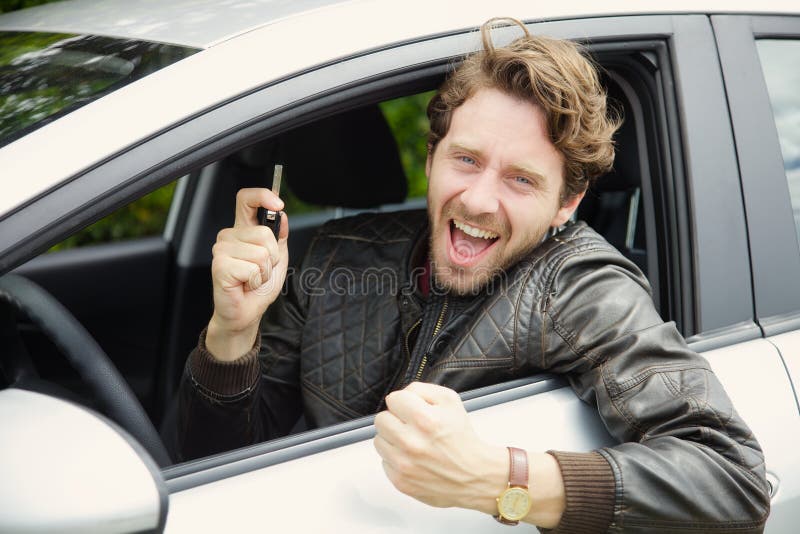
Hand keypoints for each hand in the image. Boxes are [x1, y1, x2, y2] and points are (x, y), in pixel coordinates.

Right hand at [206, 188, 288, 360]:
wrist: (246, 312)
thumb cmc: (258, 286)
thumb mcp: (277, 257)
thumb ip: (279, 236)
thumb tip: (282, 216)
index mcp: (243, 229)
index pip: (246, 199)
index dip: (263, 196)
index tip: (278, 204)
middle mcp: (229, 236)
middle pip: (263, 232)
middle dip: (272, 256)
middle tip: (261, 269)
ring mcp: (222, 250)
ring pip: (261, 253)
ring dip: (264, 271)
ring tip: (252, 278)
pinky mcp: (220, 266)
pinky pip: (252, 268)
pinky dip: (256, 280)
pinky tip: (245, 285)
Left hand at [373, 382, 506, 512]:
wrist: (474, 475)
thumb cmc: (461, 438)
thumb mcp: (450, 401)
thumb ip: (421, 389)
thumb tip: (401, 394)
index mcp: (425, 420)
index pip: (393, 399)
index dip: (404, 402)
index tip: (413, 410)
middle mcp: (411, 443)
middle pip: (381, 419)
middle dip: (395, 419)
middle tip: (411, 426)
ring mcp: (404, 464)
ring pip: (379, 440)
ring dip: (393, 439)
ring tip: (413, 443)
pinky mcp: (400, 482)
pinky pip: (384, 461)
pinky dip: (396, 459)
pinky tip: (413, 458)